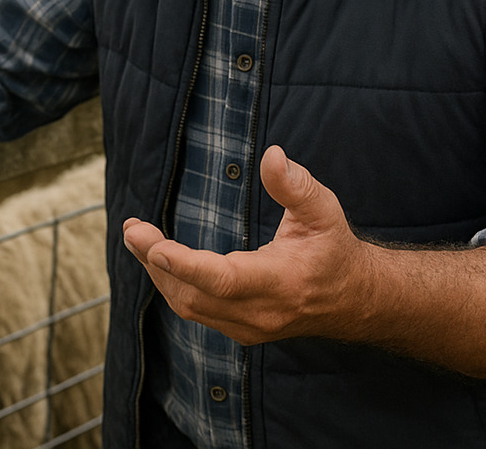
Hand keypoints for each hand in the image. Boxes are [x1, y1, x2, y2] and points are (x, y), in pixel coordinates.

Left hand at [122, 144, 375, 345]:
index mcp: (282, 282)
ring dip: (159, 274)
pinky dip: (172, 284)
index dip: (185, 265)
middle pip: (194, 295)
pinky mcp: (239, 329)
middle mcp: (261, 312)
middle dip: (157, 262)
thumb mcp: (323, 210)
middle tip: (133, 229)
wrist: (352, 298)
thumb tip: (271, 155)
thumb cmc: (334, 249)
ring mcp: (248, 327)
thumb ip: (295, 184)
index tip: (153, 246)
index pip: (224, 280)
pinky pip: (196, 311)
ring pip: (189, 306)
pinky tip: (159, 259)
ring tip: (136, 238)